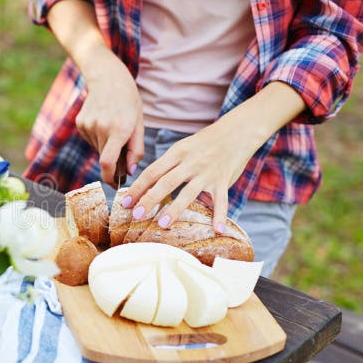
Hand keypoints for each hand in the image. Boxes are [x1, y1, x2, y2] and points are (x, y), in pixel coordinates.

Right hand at [76, 47, 144, 186]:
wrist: (108, 78)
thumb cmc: (129, 102)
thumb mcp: (139, 124)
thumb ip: (136, 150)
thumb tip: (130, 172)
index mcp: (119, 129)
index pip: (108, 163)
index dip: (110, 178)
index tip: (116, 185)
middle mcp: (100, 128)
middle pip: (105, 158)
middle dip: (114, 162)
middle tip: (124, 153)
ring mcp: (87, 125)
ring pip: (98, 149)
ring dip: (107, 148)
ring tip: (114, 129)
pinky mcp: (80, 123)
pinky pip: (91, 140)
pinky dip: (99, 138)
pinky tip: (104, 123)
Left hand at [120, 82, 307, 232]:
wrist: (237, 132)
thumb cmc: (205, 143)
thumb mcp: (183, 148)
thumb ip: (169, 167)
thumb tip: (151, 189)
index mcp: (177, 153)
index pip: (152, 172)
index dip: (137, 187)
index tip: (125, 201)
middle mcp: (190, 162)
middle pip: (166, 182)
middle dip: (149, 199)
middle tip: (136, 215)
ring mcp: (207, 173)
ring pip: (188, 193)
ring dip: (174, 209)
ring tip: (162, 224)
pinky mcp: (223, 181)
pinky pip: (221, 201)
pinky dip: (220, 216)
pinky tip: (217, 230)